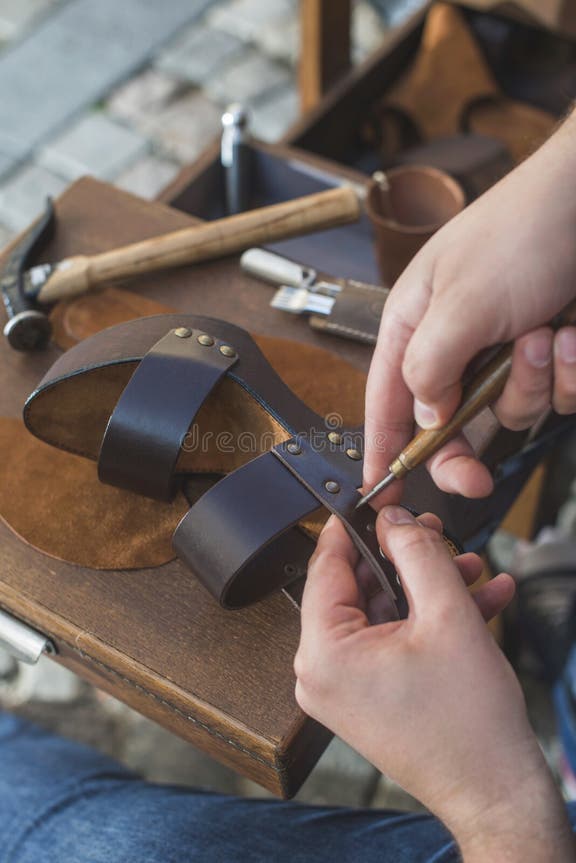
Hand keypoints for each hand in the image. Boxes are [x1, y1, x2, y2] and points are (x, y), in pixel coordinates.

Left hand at [295, 508, 574, 860]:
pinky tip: (478, 599)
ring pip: (383, 612)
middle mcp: (322, 672)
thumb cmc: (469, 724)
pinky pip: (393, 641)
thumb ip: (416, 554)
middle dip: (406, 559)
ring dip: (428, 588)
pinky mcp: (369, 695)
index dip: (355, 527)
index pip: (327, 566)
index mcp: (324, 653)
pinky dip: (430, 621)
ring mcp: (346, 687)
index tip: (374, 502)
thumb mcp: (447, 616)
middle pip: (359, 588)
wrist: (496, 792)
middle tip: (438, 536)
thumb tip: (395, 520)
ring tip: (470, 568)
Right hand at [364, 113, 575, 502]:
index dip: (381, 449)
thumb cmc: (521, 232)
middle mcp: (454, 341)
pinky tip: (569, 334)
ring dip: (531, 384)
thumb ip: (429, 370)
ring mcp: (501, 348)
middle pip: (446, 422)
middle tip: (475, 477)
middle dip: (464, 449)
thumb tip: (426, 417)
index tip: (380, 492)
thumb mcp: (459, 305)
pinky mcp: (544, 352)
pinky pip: (552, 393)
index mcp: (413, 325)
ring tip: (543, 335)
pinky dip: (567, 372)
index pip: (384, 400)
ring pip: (507, 410)